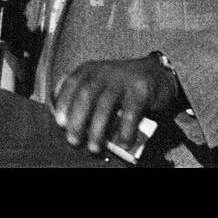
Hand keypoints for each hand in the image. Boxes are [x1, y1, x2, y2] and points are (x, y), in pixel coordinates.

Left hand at [53, 56, 179, 154]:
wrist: (156, 74)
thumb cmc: (122, 86)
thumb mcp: (100, 84)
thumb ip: (85, 98)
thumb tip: (70, 127)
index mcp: (91, 70)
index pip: (72, 83)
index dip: (64, 103)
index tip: (61, 123)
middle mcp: (105, 72)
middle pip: (86, 95)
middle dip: (77, 120)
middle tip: (74, 141)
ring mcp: (123, 80)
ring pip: (105, 104)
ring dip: (97, 129)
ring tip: (94, 148)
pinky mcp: (141, 90)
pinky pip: (130, 112)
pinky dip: (125, 131)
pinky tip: (122, 144)